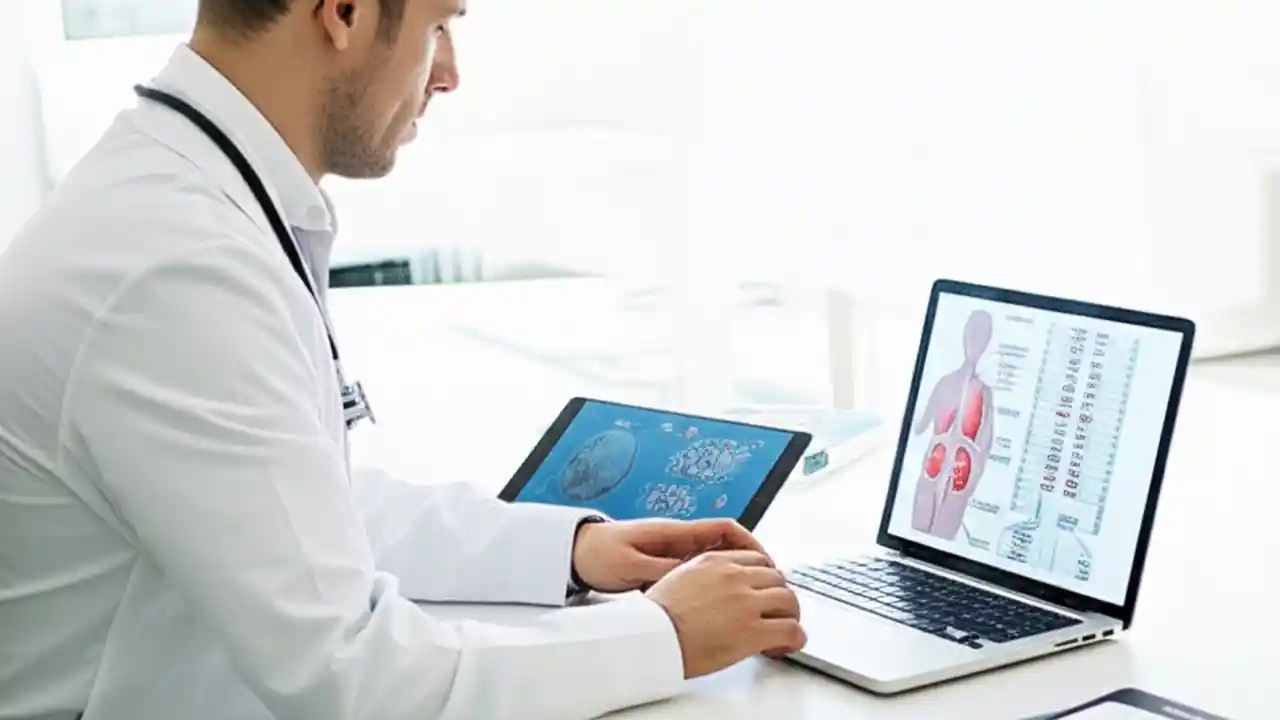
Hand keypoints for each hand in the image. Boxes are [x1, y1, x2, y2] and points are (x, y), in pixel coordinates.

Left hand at [571, 518, 768, 593]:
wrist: (577, 551)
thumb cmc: (600, 553)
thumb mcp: (631, 565)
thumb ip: (661, 572)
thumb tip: (691, 579)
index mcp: (674, 534)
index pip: (725, 528)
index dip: (750, 542)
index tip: (767, 562)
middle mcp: (678, 540)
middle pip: (727, 545)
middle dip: (752, 562)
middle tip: (770, 585)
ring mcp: (673, 553)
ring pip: (716, 560)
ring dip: (736, 574)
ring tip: (753, 597)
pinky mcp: (665, 566)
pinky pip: (699, 572)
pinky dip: (715, 584)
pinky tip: (721, 604)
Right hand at [645, 550, 806, 677]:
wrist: (651, 638)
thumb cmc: (655, 617)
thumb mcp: (677, 579)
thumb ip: (703, 576)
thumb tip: (713, 588)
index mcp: (715, 561)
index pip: (757, 560)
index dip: (766, 578)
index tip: (766, 590)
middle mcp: (734, 576)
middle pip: (777, 578)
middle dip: (779, 596)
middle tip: (776, 612)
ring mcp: (746, 602)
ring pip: (789, 600)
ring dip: (789, 616)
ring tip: (782, 631)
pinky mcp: (753, 630)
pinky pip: (791, 630)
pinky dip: (794, 638)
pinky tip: (785, 646)